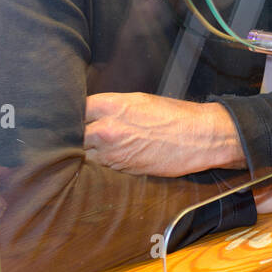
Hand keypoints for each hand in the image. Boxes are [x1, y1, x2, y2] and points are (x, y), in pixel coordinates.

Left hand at [83, 94, 243, 175]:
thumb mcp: (141, 101)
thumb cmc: (176, 116)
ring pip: (81, 154)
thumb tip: (94, 114)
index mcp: (112, 106)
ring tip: (86, 151)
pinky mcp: (121, 170)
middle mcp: (107, 129)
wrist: (200, 138)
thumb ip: (113, 108)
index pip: (74, 110)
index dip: (71, 114)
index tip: (71, 118)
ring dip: (82, 153)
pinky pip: (98, 168)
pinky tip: (104, 160)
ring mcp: (112, 152)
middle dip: (71, 136)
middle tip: (73, 137)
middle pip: (71, 135)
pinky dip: (97, 165)